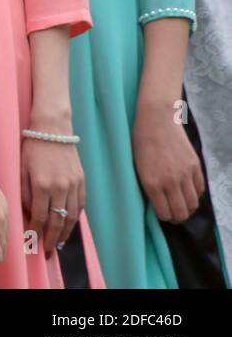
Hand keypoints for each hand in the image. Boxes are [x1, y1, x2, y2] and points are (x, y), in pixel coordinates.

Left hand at [20, 136, 83, 253]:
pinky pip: (80, 205)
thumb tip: (26, 212)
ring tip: (59, 243)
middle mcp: (60, 188)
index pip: (40, 216)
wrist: (53, 129)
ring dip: (66, 232)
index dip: (36, 231)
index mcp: (42, 185)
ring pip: (71, 216)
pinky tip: (70, 225)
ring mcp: (73, 185)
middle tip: (47, 250)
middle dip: (52, 238)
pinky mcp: (81, 181)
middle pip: (58, 221)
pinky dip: (75, 218)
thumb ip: (24, 192)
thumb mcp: (21, 168)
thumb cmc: (32, 147)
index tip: (32, 240)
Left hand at [133, 104, 204, 222]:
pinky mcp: (195, 166)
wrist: (156, 119)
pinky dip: (196, 194)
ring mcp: (185, 174)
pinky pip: (200, 189)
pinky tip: (188, 192)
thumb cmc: (140, 141)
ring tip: (182, 205)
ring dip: (188, 208)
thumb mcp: (136, 166)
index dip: (163, 217)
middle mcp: (170, 182)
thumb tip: (155, 201)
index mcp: (152, 183)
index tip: (162, 215)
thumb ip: (147, 185)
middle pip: (181, 212)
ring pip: (193, 203)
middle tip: (173, 214)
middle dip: (177, 217)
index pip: (164, 213)